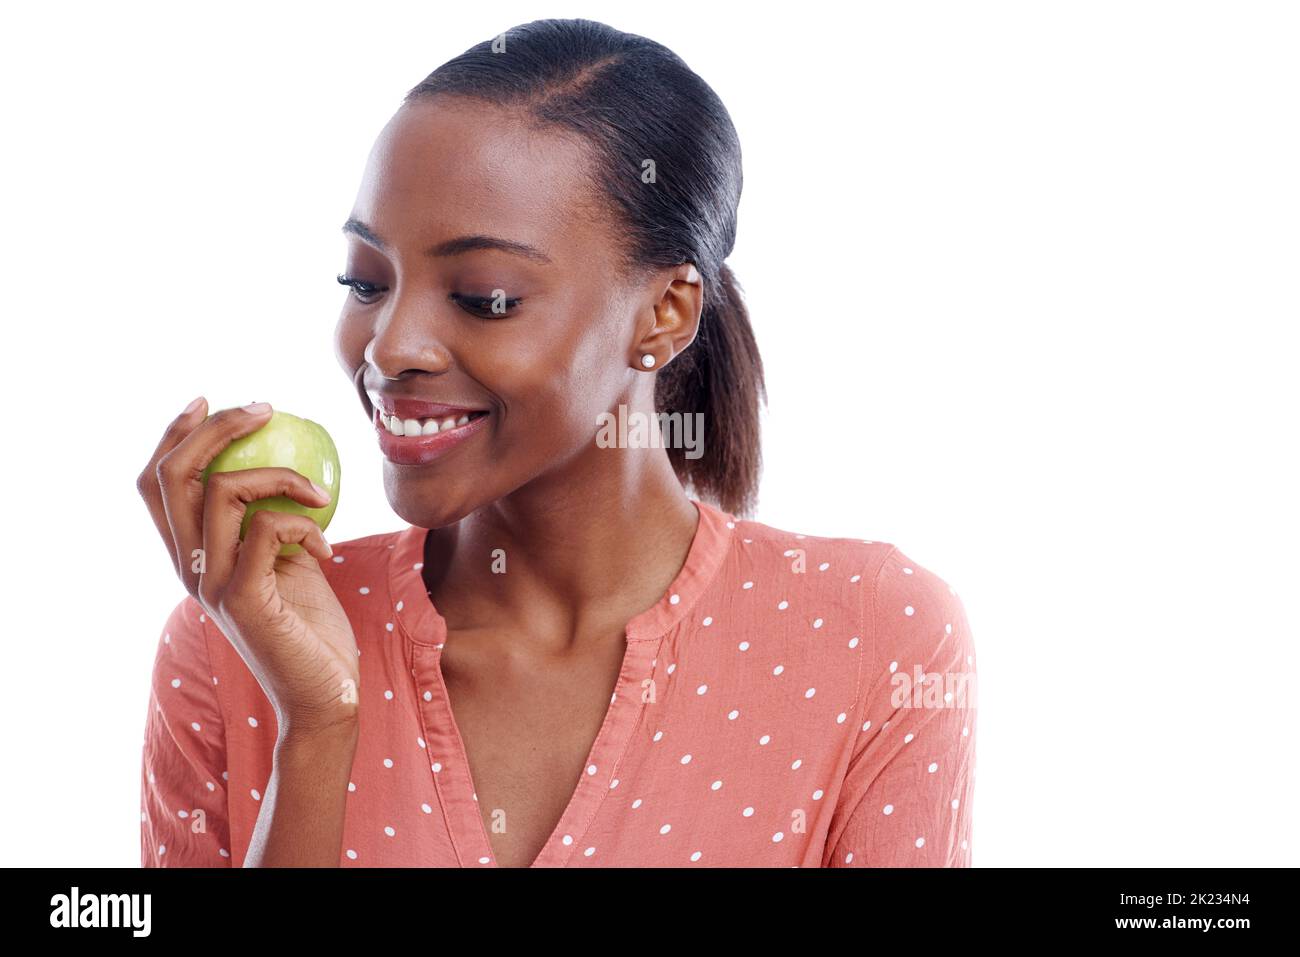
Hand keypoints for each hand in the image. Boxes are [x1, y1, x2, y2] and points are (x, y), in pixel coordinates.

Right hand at [138, 397, 359, 736]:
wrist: (324, 694)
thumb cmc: (311, 628)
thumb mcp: (288, 561)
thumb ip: (272, 522)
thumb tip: (289, 467)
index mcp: (192, 557)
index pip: (157, 485)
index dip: (173, 435)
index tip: (209, 400)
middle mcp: (189, 568)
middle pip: (173, 477)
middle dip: (216, 429)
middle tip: (265, 408)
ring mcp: (212, 584)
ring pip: (222, 493)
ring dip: (280, 475)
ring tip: (318, 493)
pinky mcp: (244, 599)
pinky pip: (266, 529)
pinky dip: (302, 522)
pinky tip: (325, 545)